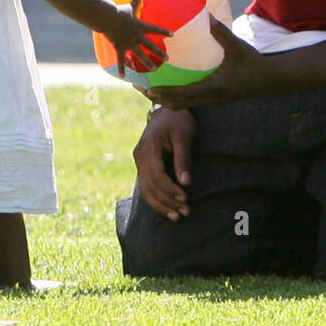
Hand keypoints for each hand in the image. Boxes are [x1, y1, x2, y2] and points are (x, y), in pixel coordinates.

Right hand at [105, 0, 172, 78]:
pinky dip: (122, 68)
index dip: (164, 32)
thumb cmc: (118, 12)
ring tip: (154, 69)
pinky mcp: (120, 47)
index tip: (173, 35)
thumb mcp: (128, 7)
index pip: (155, 29)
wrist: (108, 18)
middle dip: (160, 53)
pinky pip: (121, 60)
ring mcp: (129, 43)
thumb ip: (135, 1)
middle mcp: (137, 36)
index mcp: (140, 27)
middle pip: (151, 46)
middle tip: (167, 59)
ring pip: (140, 55)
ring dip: (148, 63)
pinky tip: (124, 77)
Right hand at [134, 106, 195, 220]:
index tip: (185, 198)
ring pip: (146, 190)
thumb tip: (186, 183)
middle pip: (150, 186)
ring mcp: (140, 162)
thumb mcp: (183, 136)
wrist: (166, 109)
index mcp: (148, 148)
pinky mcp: (144, 166)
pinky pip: (147, 186)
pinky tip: (168, 209)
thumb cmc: (177, 120)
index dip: (170, 190)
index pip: (157, 176)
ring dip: (161, 205)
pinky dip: (157, 200)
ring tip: (177, 216)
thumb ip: (183, 159)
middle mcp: (140, 157)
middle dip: (167, 201)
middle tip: (185, 212)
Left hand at [144, 16, 274, 108]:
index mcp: (213, 89)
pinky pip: (188, 100)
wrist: (267, 81)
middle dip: (157, 97)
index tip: (148, 89)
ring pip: (181, 104)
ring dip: (163, 98)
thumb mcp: (238, 47)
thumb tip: (206, 15)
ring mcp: (209, 100)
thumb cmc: (253, 64)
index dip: (165, 93)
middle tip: (139, 87)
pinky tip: (166, 85)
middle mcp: (209, 98)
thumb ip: (221, 33)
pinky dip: (174, 96)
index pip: (184, 95)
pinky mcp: (211, 98)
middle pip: (177, 104)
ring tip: (147, 88)